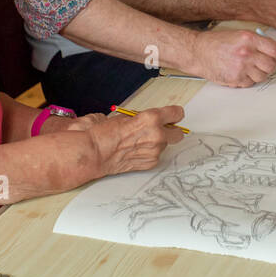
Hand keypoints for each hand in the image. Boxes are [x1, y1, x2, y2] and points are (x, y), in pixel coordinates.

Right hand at [65, 106, 185, 177]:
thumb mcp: (128, 116)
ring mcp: (155, 151)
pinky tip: (136, 151)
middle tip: (160, 130)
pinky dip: (150, 153)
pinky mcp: (151, 162)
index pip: (177, 114)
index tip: (172, 116)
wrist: (97, 152)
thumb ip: (146, 118)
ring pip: (166, 145)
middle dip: (171, 131)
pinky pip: (157, 156)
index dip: (174, 114)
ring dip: (158, 143)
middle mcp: (157, 135)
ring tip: (140, 142)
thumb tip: (154, 120)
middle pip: (178, 133)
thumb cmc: (107, 133)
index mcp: (152, 118)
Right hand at [192, 28, 275, 86]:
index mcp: (249, 39)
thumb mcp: (241, 35)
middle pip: (271, 65)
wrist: (198, 52)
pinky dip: (248, 79)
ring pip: (262, 76)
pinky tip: (240, 72)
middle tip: (265, 64)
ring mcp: (240, 67)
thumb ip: (261, 42)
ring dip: (259, 74)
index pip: (275, 50)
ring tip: (249, 67)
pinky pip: (250, 83)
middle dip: (270, 66)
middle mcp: (246, 53)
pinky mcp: (235, 79)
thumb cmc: (218, 42)